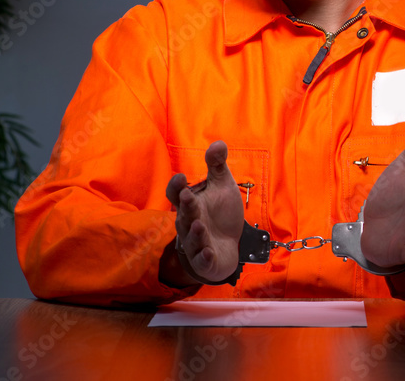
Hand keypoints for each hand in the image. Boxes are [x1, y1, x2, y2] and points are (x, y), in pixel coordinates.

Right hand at [165, 141, 243, 282]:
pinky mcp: (205, 260)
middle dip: (186, 206)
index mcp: (190, 204)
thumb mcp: (222, 186)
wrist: (228, 245)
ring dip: (194, 232)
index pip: (176, 195)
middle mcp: (189, 223)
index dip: (177, 187)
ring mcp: (196, 243)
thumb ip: (217, 166)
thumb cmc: (220, 213)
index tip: (182, 177)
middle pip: (184, 215)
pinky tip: (208, 251)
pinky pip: (202, 259)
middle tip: (189, 196)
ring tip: (199, 224)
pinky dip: (204, 256)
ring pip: (192, 238)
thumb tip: (218, 143)